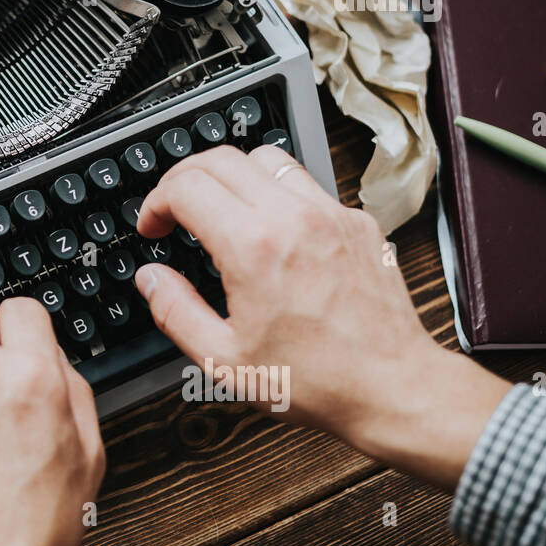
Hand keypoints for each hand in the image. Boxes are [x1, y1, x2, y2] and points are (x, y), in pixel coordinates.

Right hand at [133, 145, 509, 489]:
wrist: (394, 387)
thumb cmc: (318, 380)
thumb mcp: (224, 359)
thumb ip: (175, 311)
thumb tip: (151, 278)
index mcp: (254, 248)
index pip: (186, 186)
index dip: (156, 202)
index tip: (153, 226)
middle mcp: (293, 218)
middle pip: (220, 158)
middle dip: (184, 179)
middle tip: (174, 211)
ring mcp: (330, 214)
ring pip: (266, 158)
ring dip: (232, 176)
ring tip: (222, 210)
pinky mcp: (357, 221)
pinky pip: (306, 184)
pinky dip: (277, 193)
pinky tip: (272, 229)